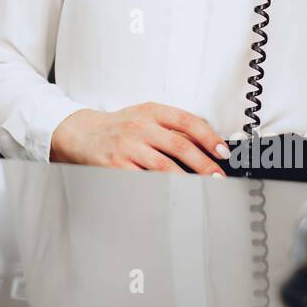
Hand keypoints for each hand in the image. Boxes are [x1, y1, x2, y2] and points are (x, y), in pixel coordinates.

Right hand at [49, 102, 231, 175]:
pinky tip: (175, 194)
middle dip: (204, 164)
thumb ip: (172, 127)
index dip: (209, 138)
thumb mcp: (145, 117)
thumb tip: (207, 145)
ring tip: (202, 189)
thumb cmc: (120, 127)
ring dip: (188, 180)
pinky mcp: (117, 166)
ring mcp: (128, 147)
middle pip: (180, 146)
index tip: (223, 152)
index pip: (187, 121)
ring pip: (164, 167)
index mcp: (151, 111)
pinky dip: (162, 189)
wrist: (83, 133)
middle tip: (218, 176)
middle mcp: (140, 126)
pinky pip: (145, 181)